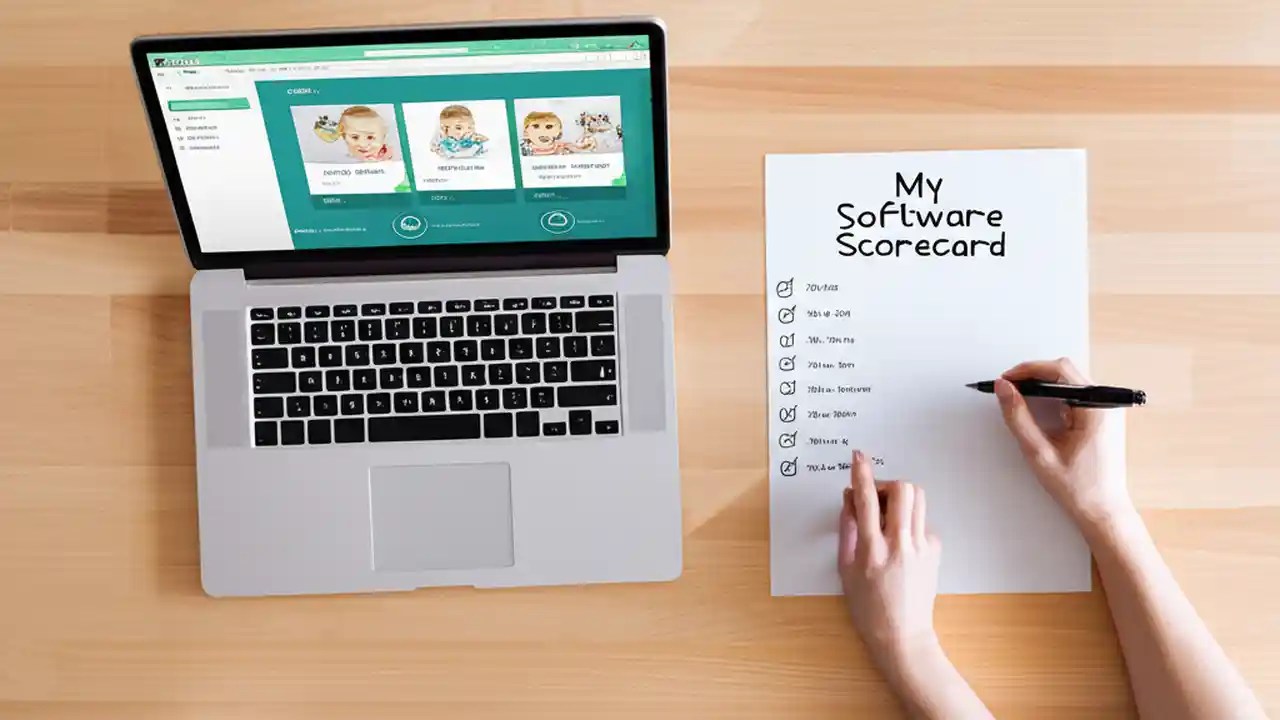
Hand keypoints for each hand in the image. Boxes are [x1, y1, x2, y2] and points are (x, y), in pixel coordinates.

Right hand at [838, 451, 941, 663]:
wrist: (901, 635)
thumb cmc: (868, 607)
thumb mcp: (846, 569)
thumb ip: (848, 530)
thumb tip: (850, 499)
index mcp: (872, 550)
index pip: (866, 501)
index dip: (861, 474)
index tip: (858, 456)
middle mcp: (899, 545)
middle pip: (903, 490)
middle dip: (887, 484)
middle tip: (876, 498)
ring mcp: (921, 547)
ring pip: (917, 499)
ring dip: (899, 498)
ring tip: (887, 516)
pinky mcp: (935, 550)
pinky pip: (922, 521)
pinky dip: (908, 522)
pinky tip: (900, 543)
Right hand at [994, 357, 1131, 529]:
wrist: (1103, 511)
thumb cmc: (1077, 487)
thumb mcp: (1039, 452)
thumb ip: (1018, 417)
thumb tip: (1003, 389)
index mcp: (1096, 408)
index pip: (1060, 369)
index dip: (1028, 369)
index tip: (1007, 379)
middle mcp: (1106, 404)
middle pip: (1065, 371)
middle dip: (1033, 375)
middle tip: (1008, 388)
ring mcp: (1107, 410)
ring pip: (1070, 381)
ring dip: (1043, 384)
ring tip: (1019, 397)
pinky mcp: (1103, 417)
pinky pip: (1076, 394)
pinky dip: (1053, 395)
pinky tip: (1038, 408)